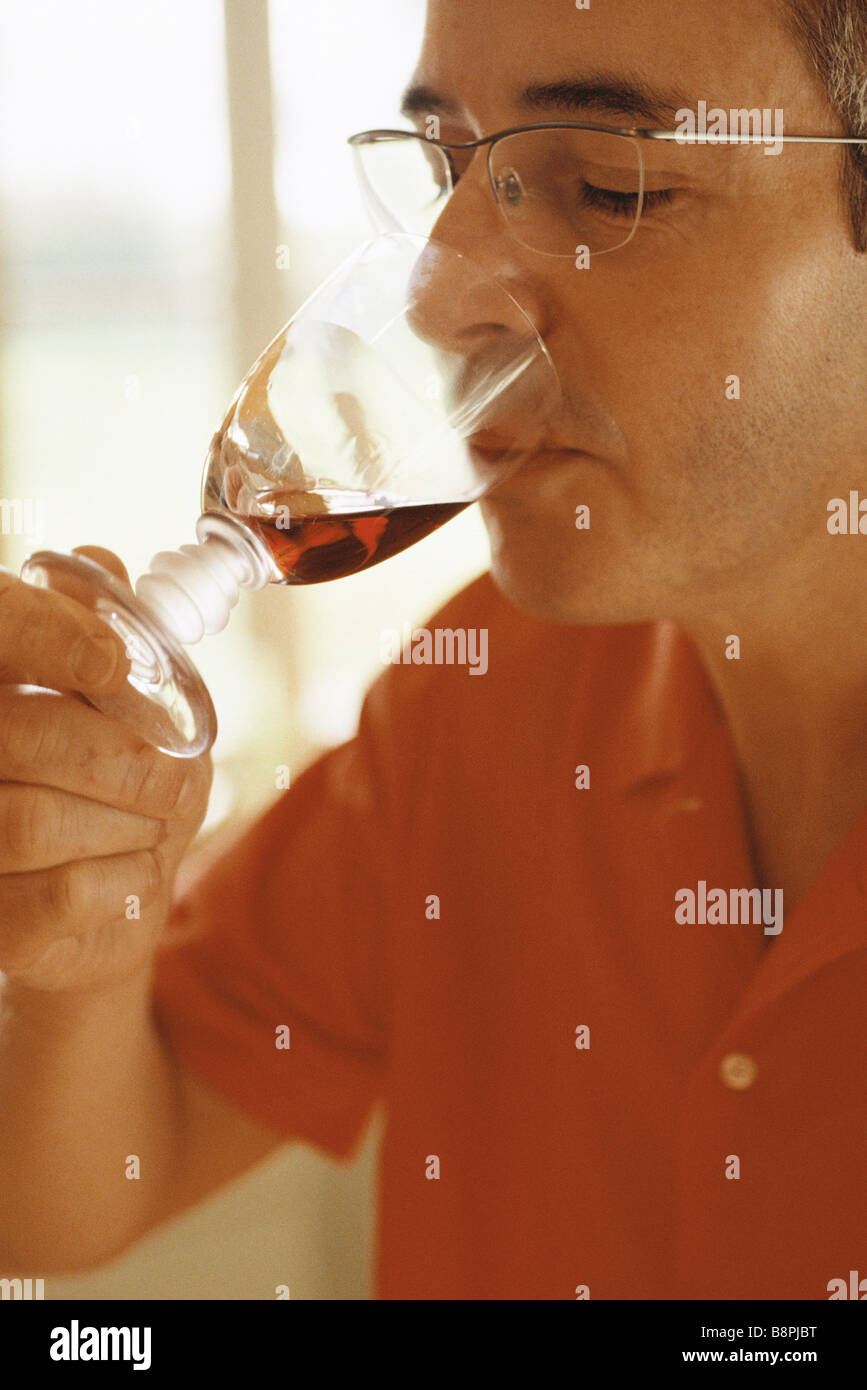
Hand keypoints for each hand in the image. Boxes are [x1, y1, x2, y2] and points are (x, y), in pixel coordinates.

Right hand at [0, 547, 211, 991]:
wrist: (105, 910)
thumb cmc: (115, 790)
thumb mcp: (129, 706)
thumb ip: (108, 633)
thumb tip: (99, 564)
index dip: (45, 633)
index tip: (111, 661)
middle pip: (21, 735)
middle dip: (126, 756)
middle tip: (178, 775)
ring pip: (32, 821)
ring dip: (127, 820)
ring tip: (154, 823)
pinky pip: (58, 894)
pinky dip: (124, 880)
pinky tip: (134, 874)